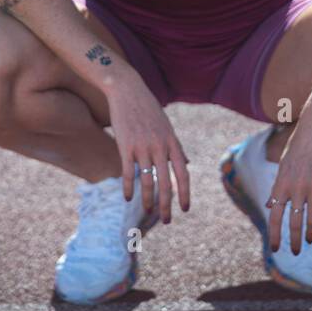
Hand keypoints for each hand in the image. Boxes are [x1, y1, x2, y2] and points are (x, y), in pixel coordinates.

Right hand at [106, 72, 190, 221]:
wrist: (127, 90)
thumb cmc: (148, 109)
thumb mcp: (166, 126)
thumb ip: (175, 147)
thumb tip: (186, 164)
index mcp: (172, 142)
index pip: (183, 173)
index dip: (185, 193)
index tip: (185, 209)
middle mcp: (160, 146)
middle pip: (166, 182)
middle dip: (167, 205)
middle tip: (167, 220)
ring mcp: (142, 146)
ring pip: (148, 181)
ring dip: (148, 200)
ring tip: (148, 212)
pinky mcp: (125, 146)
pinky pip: (128, 172)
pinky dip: (129, 187)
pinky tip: (127, 198)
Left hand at [264, 110, 311, 254]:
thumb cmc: (298, 145)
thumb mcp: (283, 165)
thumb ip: (277, 188)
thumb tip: (270, 207)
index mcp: (282, 183)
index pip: (275, 216)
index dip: (275, 234)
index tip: (275, 249)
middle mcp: (296, 187)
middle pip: (294, 222)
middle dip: (293, 240)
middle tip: (294, 252)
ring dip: (310, 234)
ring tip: (309, 242)